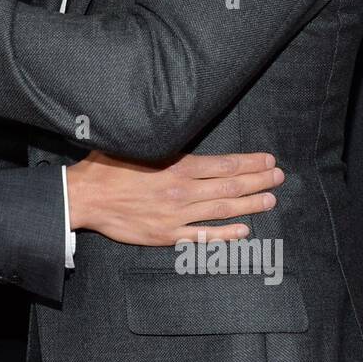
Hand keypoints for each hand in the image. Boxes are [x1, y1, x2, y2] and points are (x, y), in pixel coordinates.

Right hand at [65, 149, 284, 243]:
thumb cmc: (105, 168)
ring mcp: (177, 216)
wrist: (83, 198)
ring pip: (222, 210)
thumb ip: (163, 142)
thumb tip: (180, 125)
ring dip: (250, 205)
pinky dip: (226, 234)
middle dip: (259, 181)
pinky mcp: (167, 235)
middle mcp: (182, 191)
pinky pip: (203, 236)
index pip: (224, 165)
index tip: (268, 160)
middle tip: (279, 178)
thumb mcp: (136, 144)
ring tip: (270, 200)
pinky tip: (244, 230)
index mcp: (177, 166)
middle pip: (230, 187)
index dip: (250, 163)